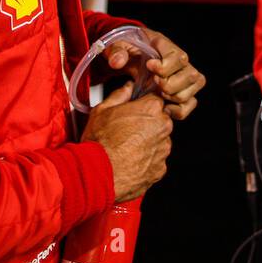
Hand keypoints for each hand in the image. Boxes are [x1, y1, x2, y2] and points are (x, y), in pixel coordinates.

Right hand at [81, 85, 172, 201]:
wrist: (98, 174)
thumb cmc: (99, 141)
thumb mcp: (102, 110)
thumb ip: (120, 95)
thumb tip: (129, 87)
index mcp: (151, 108)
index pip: (155, 100)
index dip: (142, 105)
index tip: (133, 112)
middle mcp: (163, 127)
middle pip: (160, 120)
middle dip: (147, 124)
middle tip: (126, 131)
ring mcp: (163, 149)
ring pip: (159, 141)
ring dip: (148, 143)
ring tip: (126, 149)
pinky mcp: (161, 169)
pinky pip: (156, 161)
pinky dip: (146, 161)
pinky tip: (130, 161)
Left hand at [105, 28, 204, 120]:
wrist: (132, 54)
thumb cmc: (128, 48)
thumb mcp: (118, 45)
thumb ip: (116, 51)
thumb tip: (118, 62)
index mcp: (165, 46)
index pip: (177, 57)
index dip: (165, 66)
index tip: (148, 66)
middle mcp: (180, 60)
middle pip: (190, 74)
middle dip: (170, 85)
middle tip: (154, 83)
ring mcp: (185, 74)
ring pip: (194, 88)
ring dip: (175, 96)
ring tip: (158, 94)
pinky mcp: (184, 89)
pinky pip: (191, 102)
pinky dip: (179, 110)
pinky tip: (164, 107)